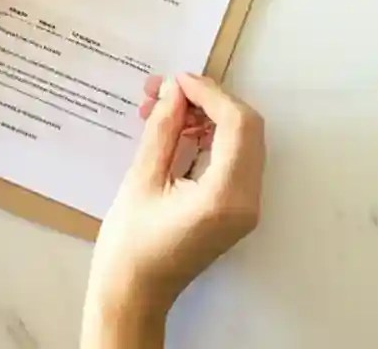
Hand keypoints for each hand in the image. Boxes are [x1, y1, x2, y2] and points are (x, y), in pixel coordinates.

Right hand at [82, 74, 264, 347]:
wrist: (133, 295)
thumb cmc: (130, 247)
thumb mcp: (141, 180)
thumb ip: (162, 130)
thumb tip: (173, 90)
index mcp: (225, 196)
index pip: (237, 125)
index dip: (210, 94)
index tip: (176, 81)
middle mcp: (247, 200)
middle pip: (247, 129)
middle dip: (209, 102)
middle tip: (166, 91)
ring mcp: (247, 207)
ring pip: (243, 141)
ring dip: (208, 119)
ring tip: (162, 109)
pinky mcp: (238, 209)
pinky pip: (235, 160)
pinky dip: (212, 139)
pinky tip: (177, 131)